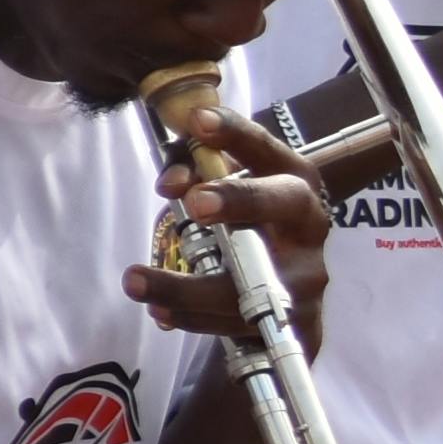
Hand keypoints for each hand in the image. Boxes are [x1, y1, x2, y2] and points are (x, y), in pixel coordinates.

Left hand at [139, 104, 332, 354]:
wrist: (291, 287)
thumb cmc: (250, 223)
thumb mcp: (227, 191)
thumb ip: (195, 176)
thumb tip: (172, 184)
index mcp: (293, 180)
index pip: (265, 148)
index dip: (234, 133)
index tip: (197, 120)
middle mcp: (307, 223)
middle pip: (282, 203)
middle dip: (240, 200)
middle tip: (195, 203)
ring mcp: (305, 274)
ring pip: (252, 278)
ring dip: (187, 284)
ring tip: (135, 281)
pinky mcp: (297, 320)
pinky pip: (242, 323)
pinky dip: (197, 320)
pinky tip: (163, 314)